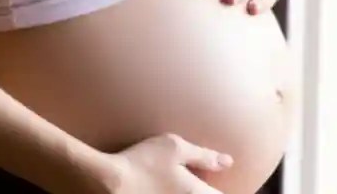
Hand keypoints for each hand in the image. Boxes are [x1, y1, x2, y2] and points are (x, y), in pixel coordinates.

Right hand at [95, 132, 230, 193]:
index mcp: (196, 193)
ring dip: (190, 192)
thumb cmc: (142, 162)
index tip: (212, 181)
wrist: (110, 180)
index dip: (219, 188)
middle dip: (206, 190)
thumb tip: (227, 162)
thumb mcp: (174, 147)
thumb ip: (204, 155)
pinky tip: (165, 187)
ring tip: (178, 183)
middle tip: (198, 181)